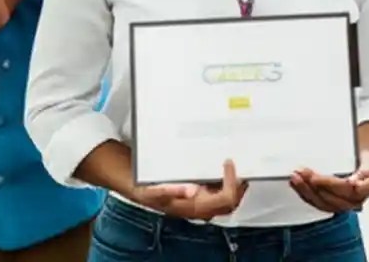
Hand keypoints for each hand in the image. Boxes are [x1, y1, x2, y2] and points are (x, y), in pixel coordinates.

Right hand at [130, 159, 247, 220]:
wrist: (129, 181)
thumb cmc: (141, 185)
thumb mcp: (151, 188)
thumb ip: (170, 191)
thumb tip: (193, 190)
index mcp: (190, 207)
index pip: (222, 200)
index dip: (231, 183)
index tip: (229, 163)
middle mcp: (196, 206)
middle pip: (228, 203)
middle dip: (238, 187)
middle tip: (239, 166)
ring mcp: (196, 200)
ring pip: (224, 198)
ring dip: (232, 184)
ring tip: (235, 165)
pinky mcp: (194, 192)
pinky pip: (215, 190)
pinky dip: (223, 180)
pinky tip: (222, 166)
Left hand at [290, 150, 368, 212]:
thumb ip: (362, 165)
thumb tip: (351, 174)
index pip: (348, 188)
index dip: (329, 184)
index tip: (314, 178)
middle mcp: (358, 199)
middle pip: (333, 198)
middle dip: (314, 187)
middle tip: (301, 173)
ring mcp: (346, 204)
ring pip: (325, 204)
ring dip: (307, 192)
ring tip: (295, 178)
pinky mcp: (336, 205)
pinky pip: (320, 204)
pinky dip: (307, 195)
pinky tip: (297, 185)